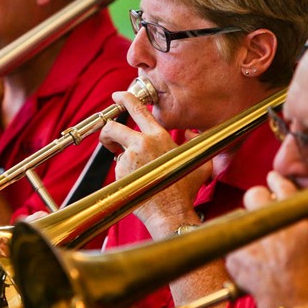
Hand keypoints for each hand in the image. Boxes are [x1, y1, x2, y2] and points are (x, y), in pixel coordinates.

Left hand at [98, 89, 208, 234]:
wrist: (171, 212)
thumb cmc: (185, 191)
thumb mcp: (199, 163)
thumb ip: (196, 143)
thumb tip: (192, 133)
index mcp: (159, 136)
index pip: (138, 109)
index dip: (124, 99)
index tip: (117, 96)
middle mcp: (142, 143)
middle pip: (113, 126)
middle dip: (108, 131)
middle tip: (110, 140)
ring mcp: (129, 157)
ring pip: (115, 150)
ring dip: (117, 155)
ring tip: (130, 168)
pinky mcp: (120, 172)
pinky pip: (117, 168)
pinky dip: (123, 173)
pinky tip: (136, 182)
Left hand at [225, 171, 307, 307]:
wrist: (294, 303)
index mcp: (294, 215)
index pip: (282, 185)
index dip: (277, 180)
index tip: (274, 179)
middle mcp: (270, 221)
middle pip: (254, 194)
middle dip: (258, 198)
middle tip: (265, 209)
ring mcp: (249, 237)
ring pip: (241, 217)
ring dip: (250, 223)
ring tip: (261, 238)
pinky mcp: (234, 254)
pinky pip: (234, 243)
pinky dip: (241, 247)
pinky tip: (253, 258)